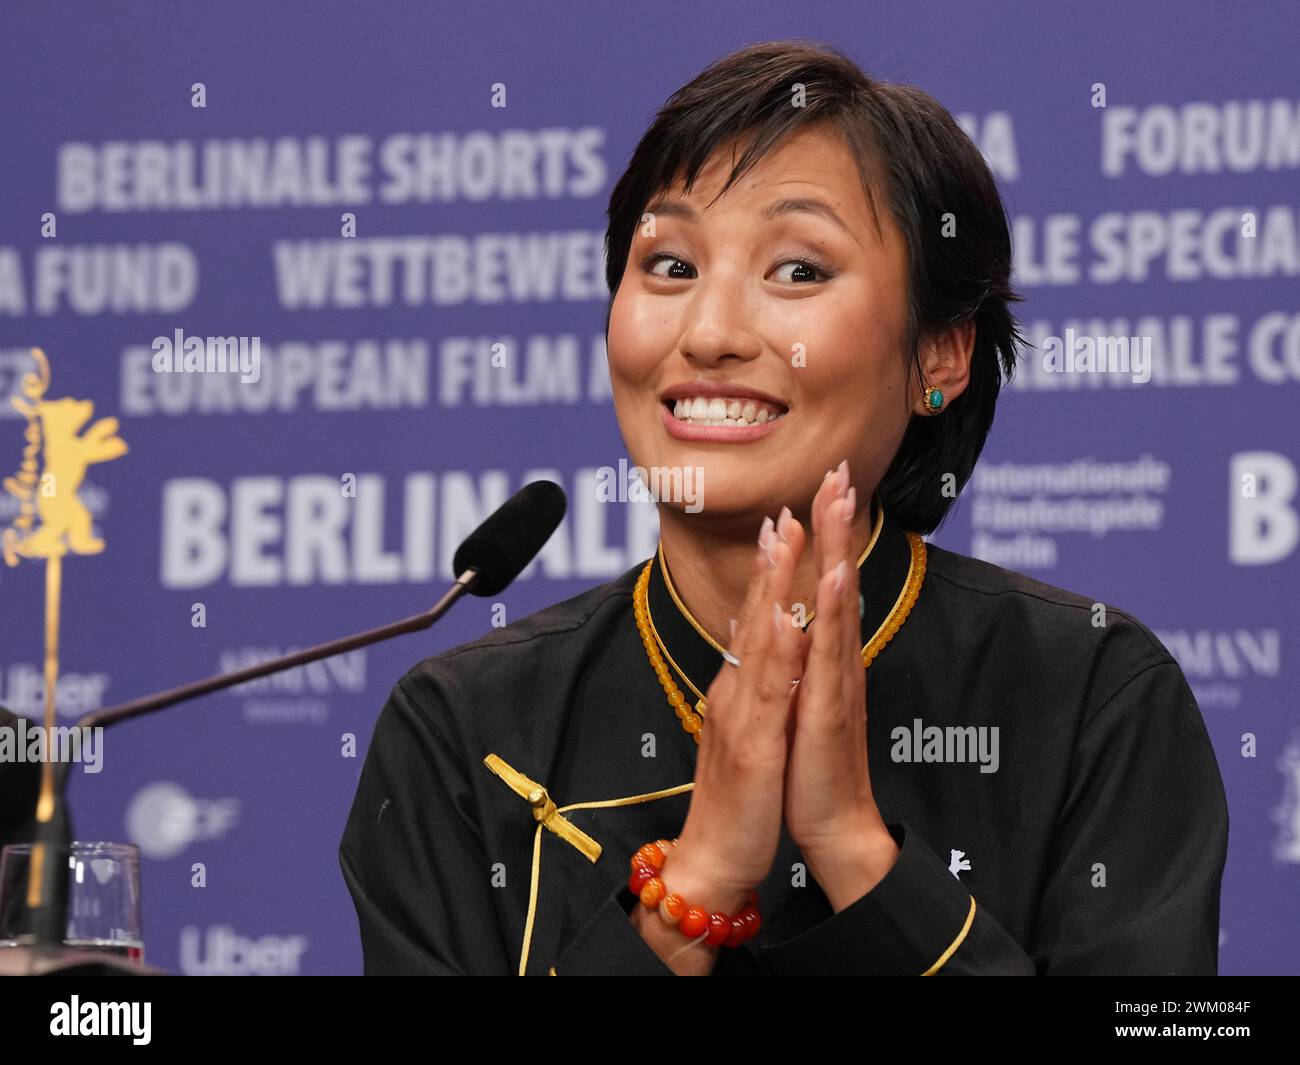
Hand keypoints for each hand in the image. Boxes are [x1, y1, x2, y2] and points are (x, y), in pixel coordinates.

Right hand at [669, 519, 804, 901]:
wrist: (715, 856)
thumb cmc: (738, 797)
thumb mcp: (747, 730)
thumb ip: (751, 687)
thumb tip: (761, 649)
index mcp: (739, 688)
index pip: (756, 616)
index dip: (770, 567)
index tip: (783, 517)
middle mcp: (735, 690)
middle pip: (754, 611)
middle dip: (772, 555)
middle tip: (786, 501)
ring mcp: (741, 714)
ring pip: (758, 637)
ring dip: (772, 581)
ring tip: (784, 535)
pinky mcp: (753, 745)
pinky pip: (766, 691)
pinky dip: (775, 649)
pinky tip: (784, 616)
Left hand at [782, 462, 896, 901]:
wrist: (833, 826)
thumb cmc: (811, 766)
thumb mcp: (798, 701)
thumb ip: (797, 661)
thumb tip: (788, 622)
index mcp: (822, 658)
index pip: (822, 582)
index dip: (822, 535)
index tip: (820, 487)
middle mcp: (835, 661)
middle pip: (837, 579)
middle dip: (836, 524)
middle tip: (838, 470)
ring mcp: (837, 681)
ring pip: (838, 603)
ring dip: (838, 550)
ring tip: (840, 502)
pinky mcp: (833, 708)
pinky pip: (832, 652)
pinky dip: (834, 611)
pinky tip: (836, 577)